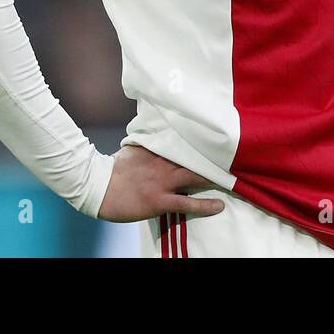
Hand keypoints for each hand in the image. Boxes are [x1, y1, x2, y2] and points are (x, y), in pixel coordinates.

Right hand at [97, 144, 225, 222]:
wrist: (98, 187)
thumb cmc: (115, 167)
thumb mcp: (135, 147)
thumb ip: (152, 140)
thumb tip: (164, 127)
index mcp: (158, 150)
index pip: (186, 141)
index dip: (204, 140)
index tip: (221, 135)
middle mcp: (164, 164)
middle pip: (195, 158)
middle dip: (215, 157)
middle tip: (235, 154)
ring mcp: (163, 183)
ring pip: (195, 177)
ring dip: (215, 177)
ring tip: (234, 176)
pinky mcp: (160, 201)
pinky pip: (187, 203)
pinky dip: (204, 205)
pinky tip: (219, 205)